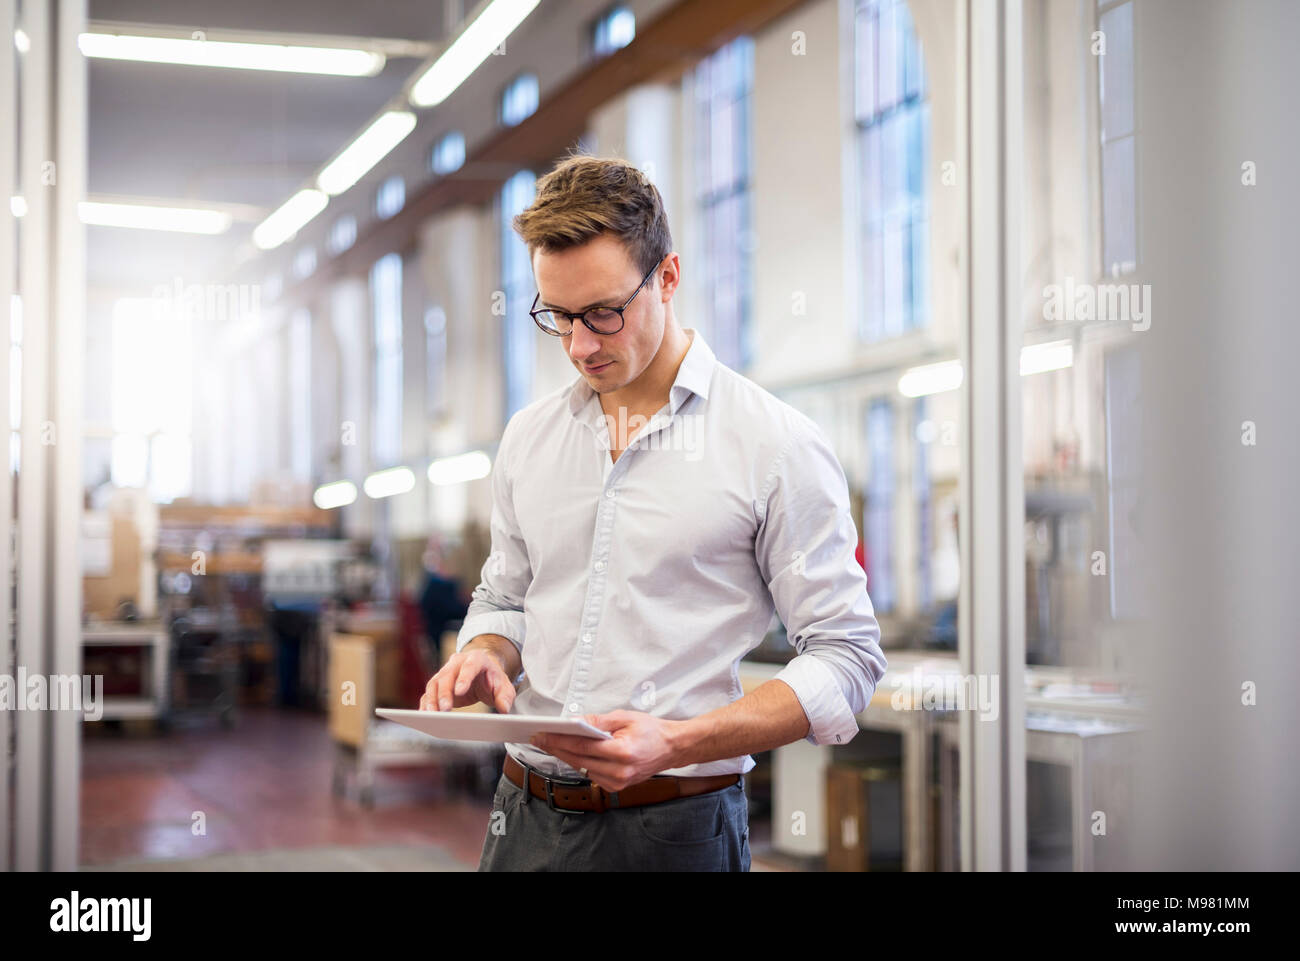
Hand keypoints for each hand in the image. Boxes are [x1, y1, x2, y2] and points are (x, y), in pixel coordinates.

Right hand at [419, 648, 515, 713]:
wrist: (483, 672)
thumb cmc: (493, 680)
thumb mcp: (504, 687)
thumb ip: (505, 697)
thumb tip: (504, 709)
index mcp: (476, 659)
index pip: (470, 666)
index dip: (464, 678)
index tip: (459, 691)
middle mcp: (457, 663)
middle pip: (448, 676)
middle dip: (445, 693)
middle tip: (444, 709)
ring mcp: (445, 672)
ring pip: (434, 683)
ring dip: (431, 700)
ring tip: (431, 715)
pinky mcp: (438, 684)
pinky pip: (428, 693)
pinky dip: (425, 703)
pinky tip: (424, 715)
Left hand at [530, 710, 683, 791]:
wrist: (672, 749)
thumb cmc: (651, 730)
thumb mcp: (625, 718)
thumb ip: (599, 722)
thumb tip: (574, 722)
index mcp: (622, 752)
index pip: (582, 747)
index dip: (559, 740)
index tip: (541, 734)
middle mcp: (619, 772)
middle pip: (578, 760)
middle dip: (556, 748)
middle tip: (538, 738)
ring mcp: (618, 782)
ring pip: (582, 768)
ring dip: (565, 756)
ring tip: (549, 743)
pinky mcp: (616, 787)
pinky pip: (591, 774)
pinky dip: (579, 763)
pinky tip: (569, 753)